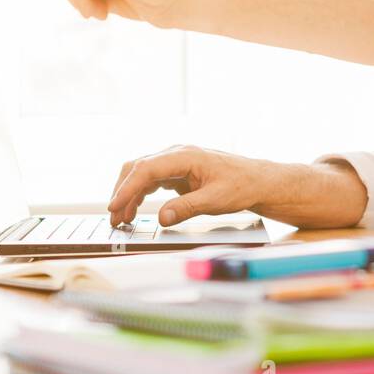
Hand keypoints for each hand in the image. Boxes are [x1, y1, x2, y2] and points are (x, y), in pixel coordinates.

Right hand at [107, 145, 369, 228]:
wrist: (259, 180)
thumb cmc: (242, 186)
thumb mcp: (216, 200)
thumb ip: (187, 208)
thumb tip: (162, 218)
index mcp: (185, 156)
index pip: (147, 169)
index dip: (128, 189)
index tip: (115, 207)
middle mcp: (177, 155)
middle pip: (138, 168)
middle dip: (122, 191)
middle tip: (114, 217)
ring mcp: (176, 162)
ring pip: (142, 173)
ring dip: (129, 194)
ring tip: (121, 218)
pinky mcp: (178, 172)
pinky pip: (151, 180)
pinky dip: (139, 194)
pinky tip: (135, 210)